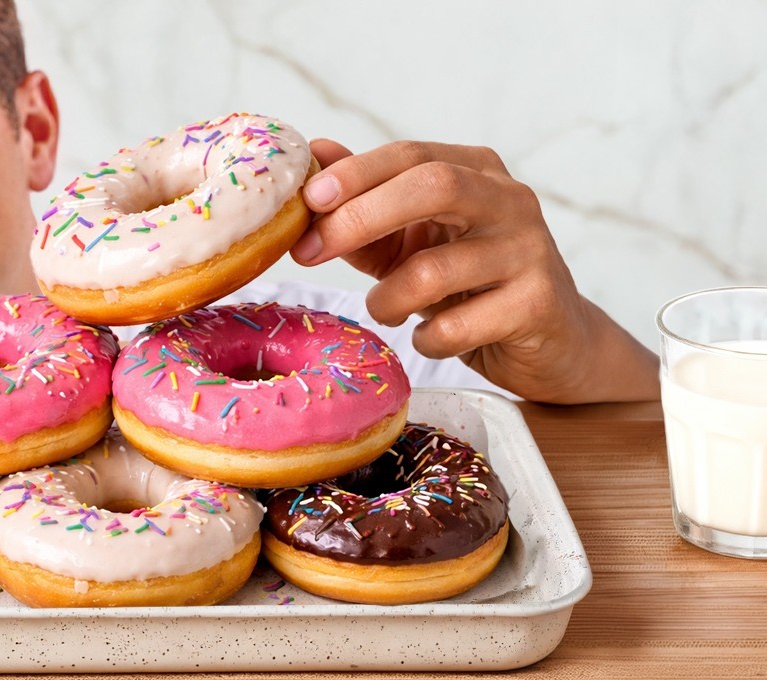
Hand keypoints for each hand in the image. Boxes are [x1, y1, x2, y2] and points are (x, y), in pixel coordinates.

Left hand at [292, 139, 658, 403]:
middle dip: (362, 217)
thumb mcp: (409, 241)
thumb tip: (315, 153)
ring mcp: (529, 251)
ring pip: (435, 269)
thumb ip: (363, 203)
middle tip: (311, 252)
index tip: (306, 202)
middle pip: (433, 186)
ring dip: (388, 298)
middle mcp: (509, 200)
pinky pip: (457, 326)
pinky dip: (426, 339)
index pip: (410, 155)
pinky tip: (429, 338)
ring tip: (385, 310)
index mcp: (476, 171)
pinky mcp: (537, 306)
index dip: (354, 175)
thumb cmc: (470, 287)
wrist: (554, 344)